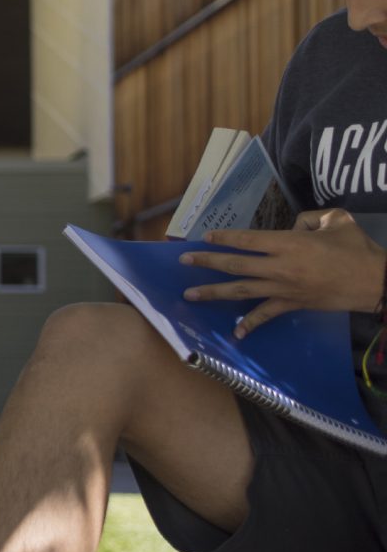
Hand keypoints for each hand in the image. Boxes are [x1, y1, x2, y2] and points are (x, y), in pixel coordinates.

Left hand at [181, 210, 386, 335]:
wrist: (375, 282)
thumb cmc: (357, 249)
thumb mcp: (337, 221)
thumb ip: (310, 218)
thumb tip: (294, 226)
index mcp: (289, 243)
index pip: (248, 239)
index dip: (224, 238)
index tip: (205, 238)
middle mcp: (280, 266)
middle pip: (236, 264)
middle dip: (207, 262)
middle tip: (183, 261)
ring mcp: (284, 288)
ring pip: (242, 290)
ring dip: (214, 292)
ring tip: (189, 295)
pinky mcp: (292, 304)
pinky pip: (266, 314)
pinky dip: (251, 323)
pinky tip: (236, 333)